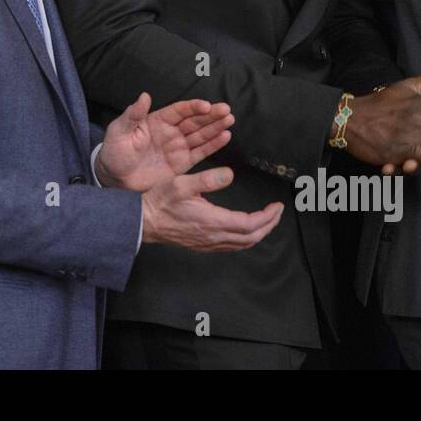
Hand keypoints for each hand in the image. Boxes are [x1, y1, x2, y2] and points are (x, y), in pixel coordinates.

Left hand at [96, 93, 233, 190]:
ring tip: (230, 120)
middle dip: (211, 115)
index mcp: (157, 121)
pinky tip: (225, 136)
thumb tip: (144, 96)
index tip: (206, 105)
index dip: (193, 107)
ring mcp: (177, 147)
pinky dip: (213, 145)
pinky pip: (200, 153)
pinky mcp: (181, 164)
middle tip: (226, 110)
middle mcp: (170, 132)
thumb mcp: (119, 131)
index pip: (179, 111)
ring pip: (200, 135)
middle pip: (194, 120)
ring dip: (215, 127)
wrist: (115, 178)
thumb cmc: (115, 152)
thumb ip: (133, 115)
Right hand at [141, 168, 282, 251]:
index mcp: (212, 221)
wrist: (143, 222)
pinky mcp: (202, 245)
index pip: (250, 224)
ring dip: (259, 233)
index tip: (277, 206)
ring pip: (242, 244)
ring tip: (266, 220)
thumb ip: (207, 179)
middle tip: (277, 212)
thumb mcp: (181, 183)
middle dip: (269, 225)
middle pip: (251, 237)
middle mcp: (213, 236)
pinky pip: (231, 246)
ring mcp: (208, 243)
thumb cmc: (160, 201)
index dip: (267, 216)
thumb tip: (230, 175)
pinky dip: (245, 239)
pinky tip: (244, 230)